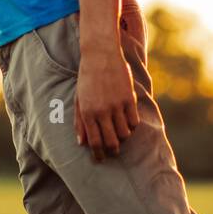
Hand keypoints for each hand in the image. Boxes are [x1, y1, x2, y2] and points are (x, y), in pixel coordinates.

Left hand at [73, 36, 139, 161]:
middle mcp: (102, 111)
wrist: (100, 55)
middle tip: (113, 152)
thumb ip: (79, 122)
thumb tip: (82, 143)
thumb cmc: (87, 78)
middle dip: (112, 151)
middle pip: (111, 142)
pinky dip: (131, 126)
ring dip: (123, 138)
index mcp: (87, 113)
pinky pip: (134, 122)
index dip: (98, 154)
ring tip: (120, 135)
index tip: (101, 159)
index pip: (94, 142)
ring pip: (124, 134)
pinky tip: (127, 123)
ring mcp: (117, 105)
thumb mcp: (78, 99)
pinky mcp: (129, 98)